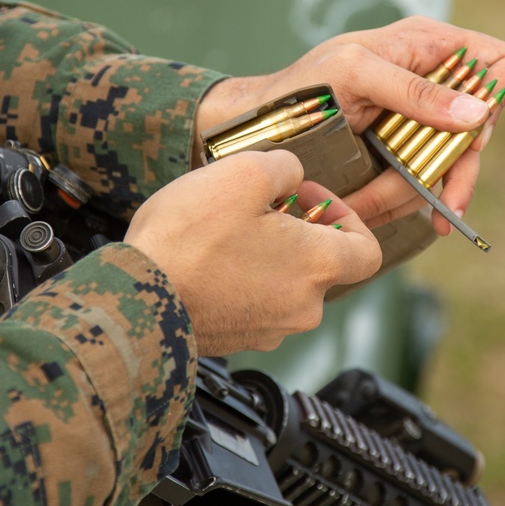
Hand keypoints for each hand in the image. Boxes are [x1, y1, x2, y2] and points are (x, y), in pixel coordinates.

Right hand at [124, 150, 380, 355]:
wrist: (136, 298)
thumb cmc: (188, 241)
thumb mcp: (243, 172)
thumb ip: (284, 166)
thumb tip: (291, 176)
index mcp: (319, 266)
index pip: (367, 250)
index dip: (348, 216)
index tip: (309, 199)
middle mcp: (304, 306)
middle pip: (321, 263)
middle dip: (296, 228)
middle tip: (259, 205)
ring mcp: (271, 328)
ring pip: (286, 283)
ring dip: (268, 253)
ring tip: (227, 229)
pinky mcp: (238, 339)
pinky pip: (255, 302)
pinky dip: (243, 279)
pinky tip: (209, 258)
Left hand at [194, 16, 504, 235]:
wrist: (263, 122)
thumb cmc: (306, 81)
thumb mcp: (357, 72)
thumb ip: (415, 90)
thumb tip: (477, 113)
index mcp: (432, 46)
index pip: (503, 64)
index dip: (498, 97)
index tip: (472, 132)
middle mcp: (435, 81)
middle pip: (480, 129)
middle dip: (457, 170)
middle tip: (447, 206)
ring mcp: (421, 120)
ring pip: (451, 164)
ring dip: (423, 194)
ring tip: (381, 211)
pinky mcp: (403, 151)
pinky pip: (424, 180)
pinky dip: (408, 201)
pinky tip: (389, 215)